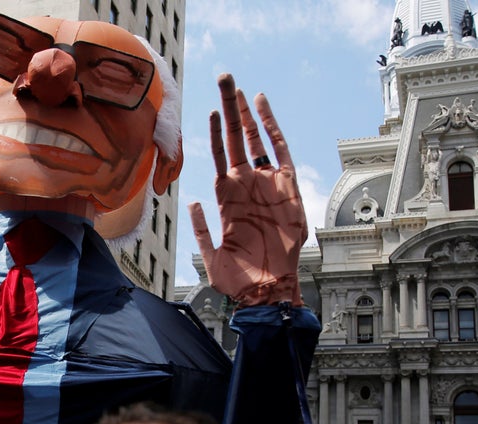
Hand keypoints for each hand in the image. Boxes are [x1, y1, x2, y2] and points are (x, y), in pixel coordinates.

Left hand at [188, 74, 307, 306]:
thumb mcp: (210, 256)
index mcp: (229, 198)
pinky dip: (270, 125)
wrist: (267, 290)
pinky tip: (260, 103)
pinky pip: (279, 149)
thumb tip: (190, 201)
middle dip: (229, 109)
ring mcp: (267, 184)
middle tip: (223, 79)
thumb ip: (200, 230)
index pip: (220, 157)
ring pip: (255, 138)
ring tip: (236, 85)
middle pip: (236, 138)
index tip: (208, 108)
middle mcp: (248, 185)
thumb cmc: (240, 280)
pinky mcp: (287, 187)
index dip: (214, 133)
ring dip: (245, 111)